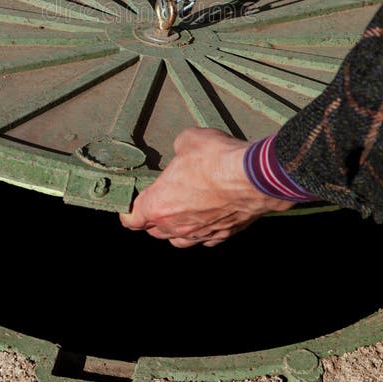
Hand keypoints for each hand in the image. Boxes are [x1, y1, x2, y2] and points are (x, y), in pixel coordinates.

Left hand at [119, 127, 292, 247]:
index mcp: (158, 205)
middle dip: (153, 218)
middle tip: (160, 200)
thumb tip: (182, 150)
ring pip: (179, 241)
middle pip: (154, 231)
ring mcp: (200, 233)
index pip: (131, 220)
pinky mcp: (223, 234)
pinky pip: (206, 239)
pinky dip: (203, 231)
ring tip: (181, 213)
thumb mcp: (188, 140)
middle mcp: (176, 226)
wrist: (254, 178)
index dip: (128, 212)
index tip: (131, 204)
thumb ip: (178, 149)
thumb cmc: (216, 159)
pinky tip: (208, 218)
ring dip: (176, 229)